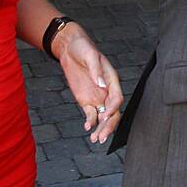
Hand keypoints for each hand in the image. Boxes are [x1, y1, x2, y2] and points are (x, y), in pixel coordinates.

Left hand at [53, 23, 123, 143]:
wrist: (69, 48)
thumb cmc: (83, 48)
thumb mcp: (89, 55)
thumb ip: (96, 70)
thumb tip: (101, 84)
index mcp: (112, 80)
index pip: (117, 98)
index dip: (113, 108)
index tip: (105, 115)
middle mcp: (106, 91)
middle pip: (113, 112)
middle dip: (108, 125)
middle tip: (102, 136)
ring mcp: (97, 97)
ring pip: (103, 117)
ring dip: (101, 128)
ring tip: (96, 139)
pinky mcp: (86, 100)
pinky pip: (91, 114)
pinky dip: (90, 122)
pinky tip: (87, 127)